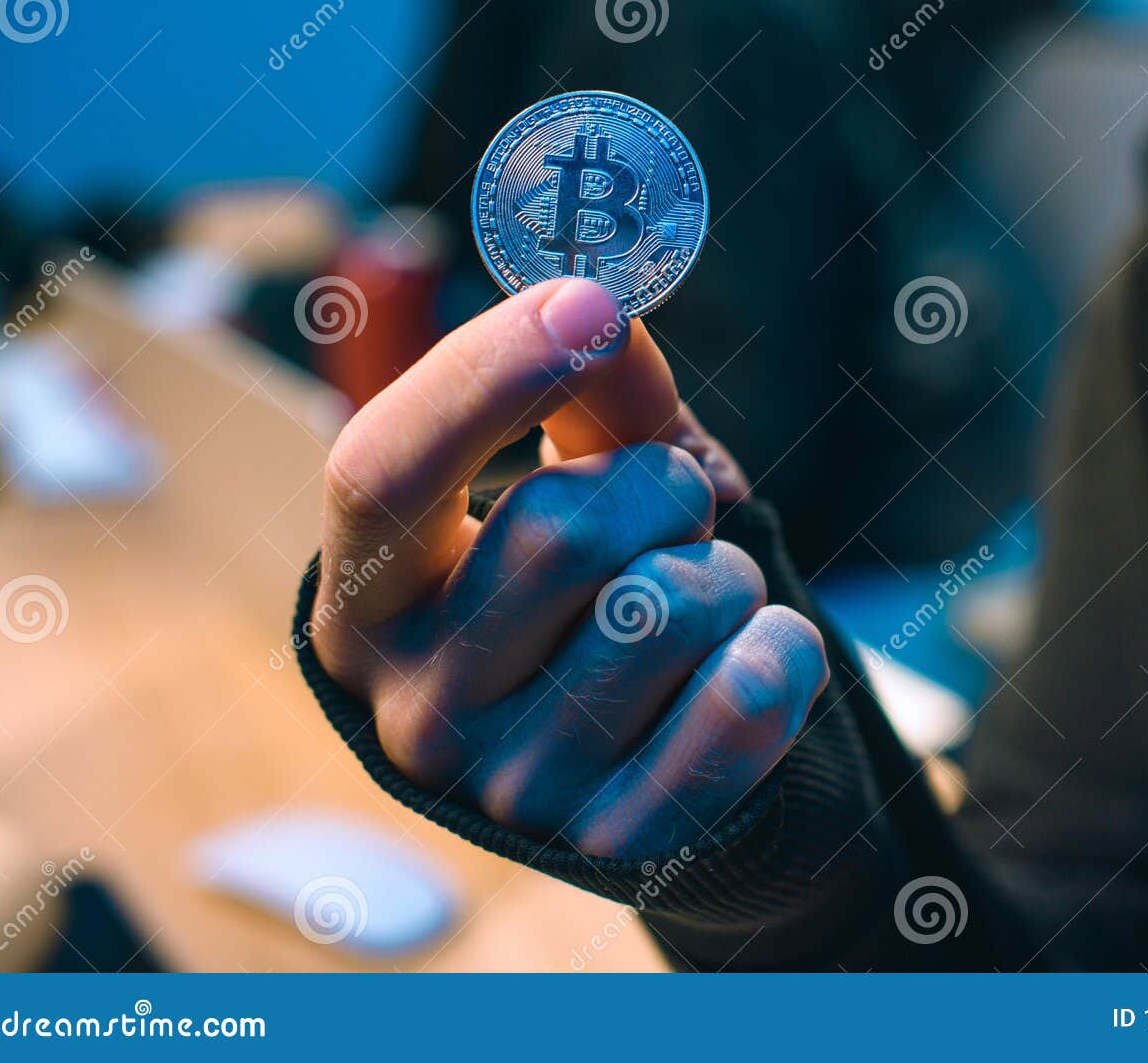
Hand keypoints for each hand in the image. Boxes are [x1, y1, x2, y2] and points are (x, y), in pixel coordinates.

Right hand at [310, 278, 829, 857]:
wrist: (642, 755)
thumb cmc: (594, 587)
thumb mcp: (580, 477)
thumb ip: (591, 393)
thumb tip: (601, 304)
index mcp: (369, 597)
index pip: (381, 474)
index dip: (481, 374)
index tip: (583, 302)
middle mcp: (414, 707)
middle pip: (561, 531)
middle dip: (659, 489)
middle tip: (672, 516)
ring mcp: (512, 789)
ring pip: (670, 609)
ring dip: (724, 573)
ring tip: (698, 598)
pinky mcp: (618, 844)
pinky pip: (743, 698)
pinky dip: (779, 647)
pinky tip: (748, 654)